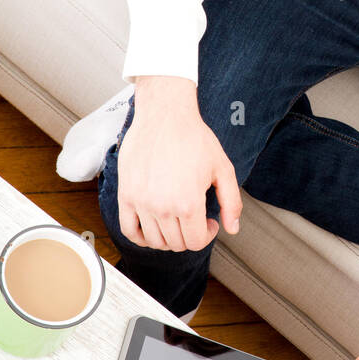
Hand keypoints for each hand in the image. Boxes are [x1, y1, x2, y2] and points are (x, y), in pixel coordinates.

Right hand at [117, 79, 241, 250]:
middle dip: (190, 235)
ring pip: (154, 241)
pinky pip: (129, 230)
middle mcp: (163, 207)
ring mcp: (141, 203)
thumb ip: (231, 201)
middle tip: (195, 220)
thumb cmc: (193, 137)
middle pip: (176, 243)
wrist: (164, 115)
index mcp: (188, 203)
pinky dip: (141, 237)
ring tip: (176, 220)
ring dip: (169, 237)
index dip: (207, 235)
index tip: (209, 223)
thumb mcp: (222, 168)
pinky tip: (153, 227)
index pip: (196, 242)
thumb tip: (232, 228)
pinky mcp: (126, 195)